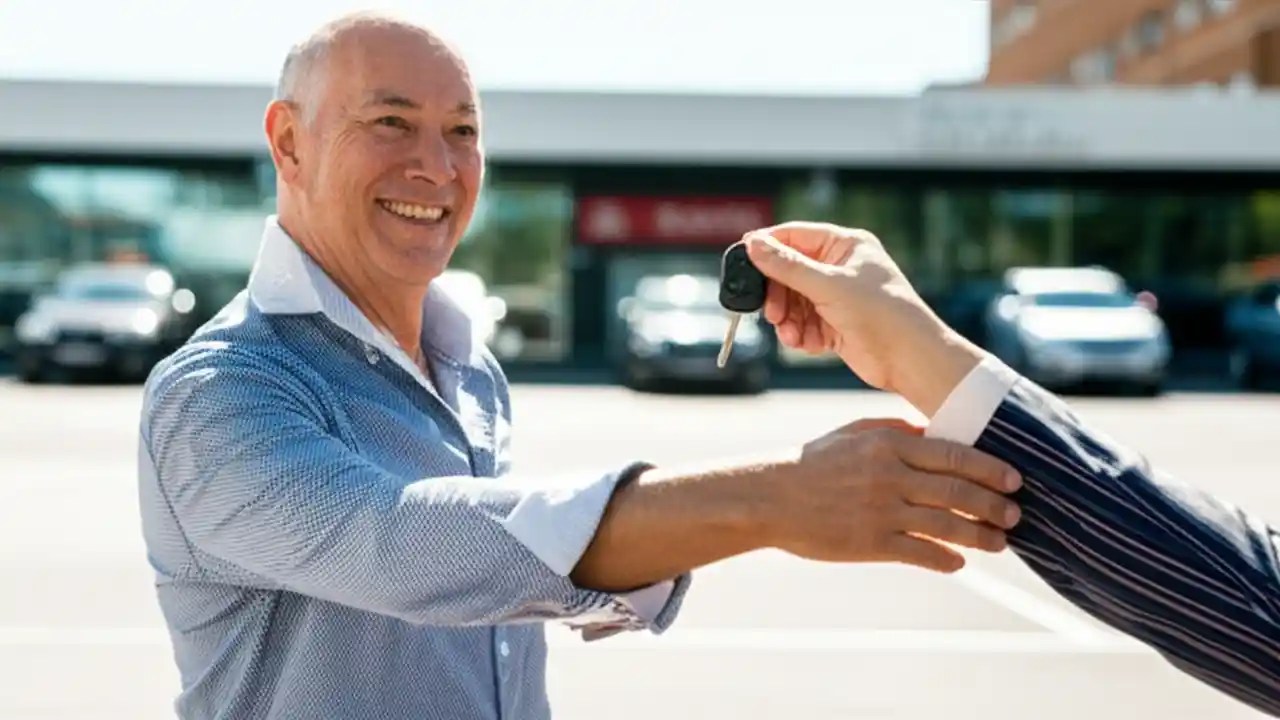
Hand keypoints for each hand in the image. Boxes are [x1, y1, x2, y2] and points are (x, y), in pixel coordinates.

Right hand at [743, 222, 984, 414]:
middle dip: (777, 294)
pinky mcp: (835, 324)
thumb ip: (787, 266)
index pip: (795, 236)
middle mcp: (840, 268)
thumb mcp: (829, 285)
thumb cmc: (882, 313)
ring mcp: (837, 297)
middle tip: (771, 311)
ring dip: (787, 319)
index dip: (768, 246)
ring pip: (793, 301)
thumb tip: (753, 244)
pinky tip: (804, 343)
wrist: (910, 359)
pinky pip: (803, 323)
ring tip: (790, 333)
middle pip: (789, 272)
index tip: (743, 257)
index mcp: (845, 245)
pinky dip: (799, 334)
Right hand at [768, 418, 1020, 572]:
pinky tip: (959, 563)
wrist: (771, 497)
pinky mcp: (870, 542)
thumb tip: (937, 435)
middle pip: (958, 490)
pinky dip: (945, 559)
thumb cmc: (814, 463)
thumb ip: (896, 431)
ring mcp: (881, 510)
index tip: (1014, 479)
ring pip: (947, 524)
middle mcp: (889, 475)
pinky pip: (920, 552)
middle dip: (994, 504)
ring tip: (1000, 544)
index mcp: (889, 443)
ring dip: (980, 536)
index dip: (990, 468)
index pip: (954, 454)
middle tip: (1016, 515)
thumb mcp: (854, 434)